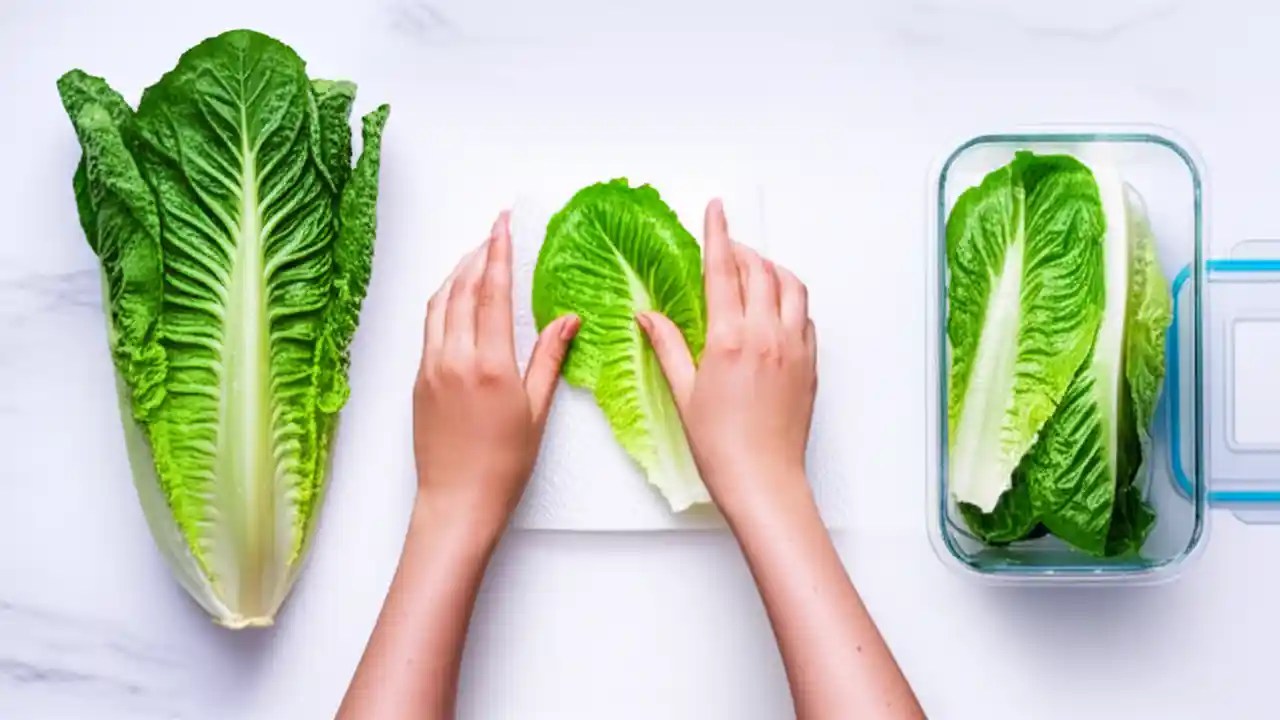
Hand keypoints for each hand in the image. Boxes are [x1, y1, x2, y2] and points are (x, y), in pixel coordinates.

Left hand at [413, 211, 580, 536]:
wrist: (457, 503)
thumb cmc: (503, 466)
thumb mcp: (537, 410)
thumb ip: (549, 358)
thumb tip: (567, 319)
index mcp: (490, 364)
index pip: (492, 291)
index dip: (498, 252)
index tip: (502, 224)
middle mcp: (454, 359)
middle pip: (462, 289)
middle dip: (477, 255)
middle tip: (493, 233)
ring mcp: (430, 368)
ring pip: (439, 304)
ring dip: (456, 274)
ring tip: (475, 258)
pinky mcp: (418, 380)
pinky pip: (429, 327)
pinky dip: (442, 302)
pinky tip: (455, 299)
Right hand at [637, 199, 816, 518]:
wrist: (763, 481)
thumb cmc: (719, 446)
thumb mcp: (684, 393)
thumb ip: (668, 346)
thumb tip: (648, 316)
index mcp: (730, 339)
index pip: (724, 270)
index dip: (718, 234)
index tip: (716, 209)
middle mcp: (768, 335)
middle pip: (760, 270)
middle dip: (742, 251)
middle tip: (726, 247)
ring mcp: (794, 348)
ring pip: (791, 287)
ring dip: (772, 269)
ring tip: (754, 271)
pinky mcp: (810, 364)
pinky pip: (806, 316)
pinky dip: (791, 300)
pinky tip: (775, 309)